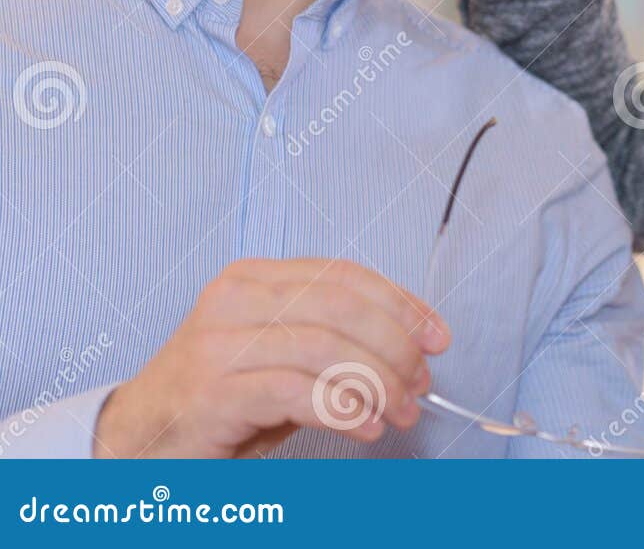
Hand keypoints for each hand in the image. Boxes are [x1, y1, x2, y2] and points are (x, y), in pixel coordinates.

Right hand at [93, 258, 448, 457]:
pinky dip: (343, 408)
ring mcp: (218, 343)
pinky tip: (364, 425)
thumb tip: (414, 345)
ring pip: (325, 347)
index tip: (436, 338)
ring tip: (398, 412)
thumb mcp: (282, 353)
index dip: (401, 304)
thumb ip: (335, 336)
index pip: (345, 276)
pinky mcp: (212, 391)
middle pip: (342, 308)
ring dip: (377, 383)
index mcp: (255, 277)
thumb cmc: (219, 398)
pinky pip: (296, 391)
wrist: (135, 441)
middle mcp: (234, 299)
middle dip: (395, 347)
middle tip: (419, 385)